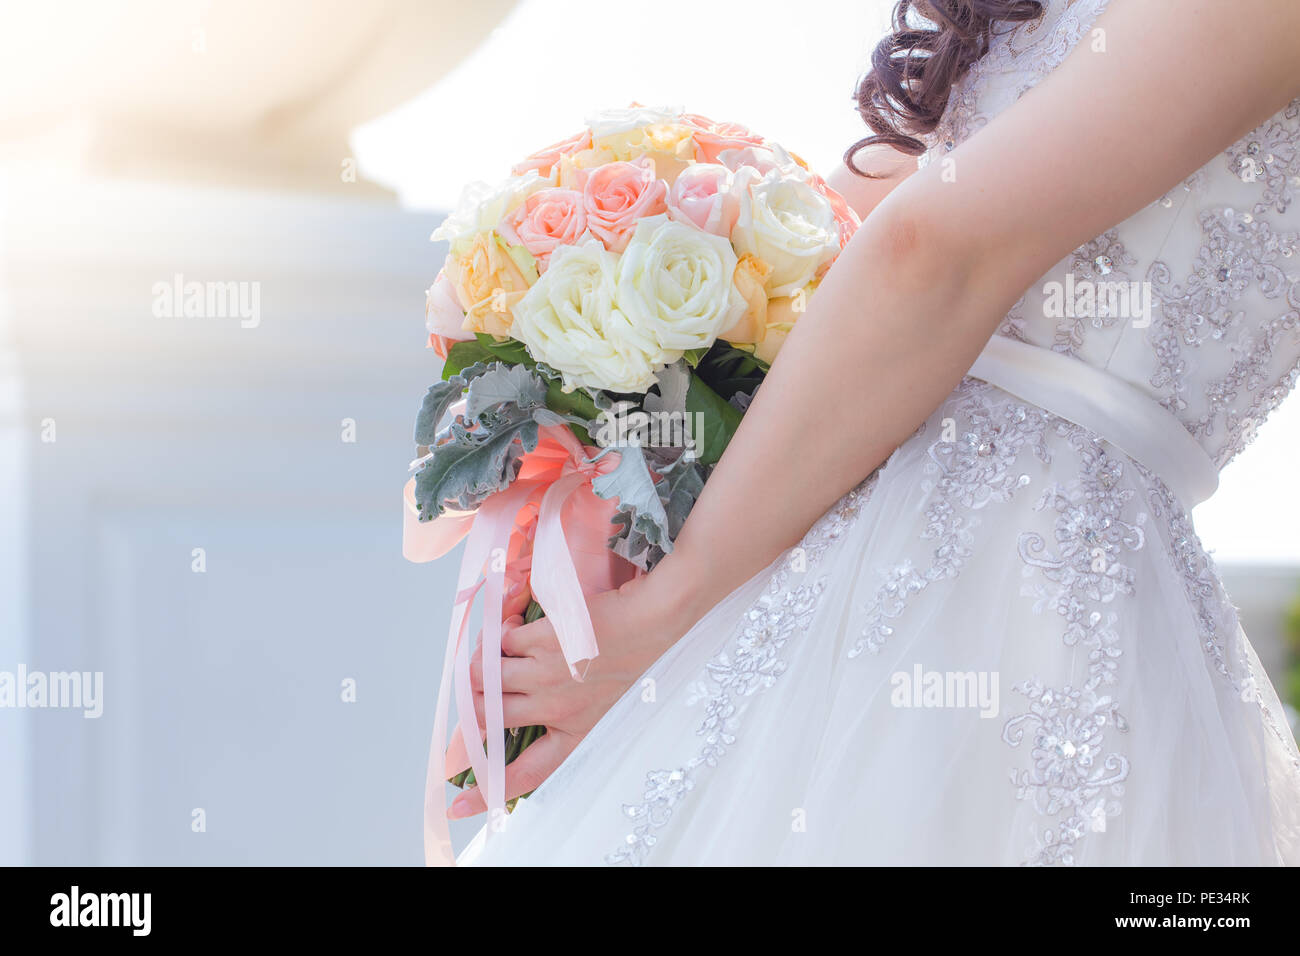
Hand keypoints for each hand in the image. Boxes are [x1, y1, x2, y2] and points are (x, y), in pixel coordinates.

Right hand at [446, 562, 699, 818]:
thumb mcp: (605, 708)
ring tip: (500, 650)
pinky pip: (500, 640)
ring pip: (482, 678)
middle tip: (482, 686)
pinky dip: (502, 631)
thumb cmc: (635, 662)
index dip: (486, 792)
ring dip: (482, 663)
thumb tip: (516, 712)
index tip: (457, 806)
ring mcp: (545, 674)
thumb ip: (564, 719)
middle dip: (473, 703)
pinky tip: (520, 624)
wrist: (655, 623)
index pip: (523, 774)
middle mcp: (555, 710)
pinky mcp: (541, 640)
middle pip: (484, 718)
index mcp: (574, 734)